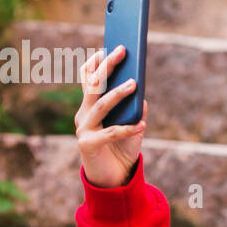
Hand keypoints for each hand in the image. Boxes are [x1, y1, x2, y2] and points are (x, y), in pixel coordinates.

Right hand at [76, 43, 147, 187]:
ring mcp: (84, 130)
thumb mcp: (132, 125)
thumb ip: (135, 109)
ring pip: (100, 106)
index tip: (105, 47)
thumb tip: (141, 93)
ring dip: (118, 93)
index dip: (94, 63)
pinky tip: (142, 125)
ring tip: (135, 84)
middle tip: (122, 50)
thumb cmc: (122, 149)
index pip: (88, 80)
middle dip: (107, 66)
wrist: (114, 179)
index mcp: (90, 107)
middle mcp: (83, 115)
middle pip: (94, 86)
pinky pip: (111, 133)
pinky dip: (128, 129)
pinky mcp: (88, 145)